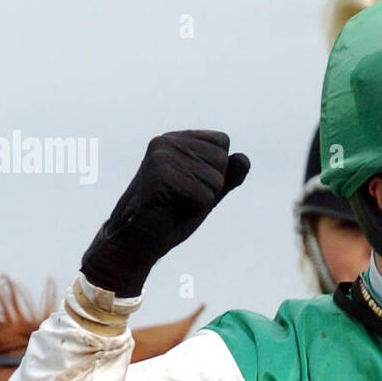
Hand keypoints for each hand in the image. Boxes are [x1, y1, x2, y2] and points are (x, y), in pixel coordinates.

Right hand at [81, 131, 249, 296]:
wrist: (137, 241)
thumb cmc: (170, 216)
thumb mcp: (206, 193)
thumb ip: (227, 177)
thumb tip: (244, 159)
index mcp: (176, 139)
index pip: (222, 142)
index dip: (214, 172)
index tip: (188, 186)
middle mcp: (167, 141)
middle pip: (222, 160)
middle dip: (210, 187)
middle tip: (180, 198)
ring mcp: (161, 156)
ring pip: (215, 179)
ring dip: (201, 200)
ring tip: (174, 204)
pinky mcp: (161, 175)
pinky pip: (204, 196)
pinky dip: (193, 209)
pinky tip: (169, 210)